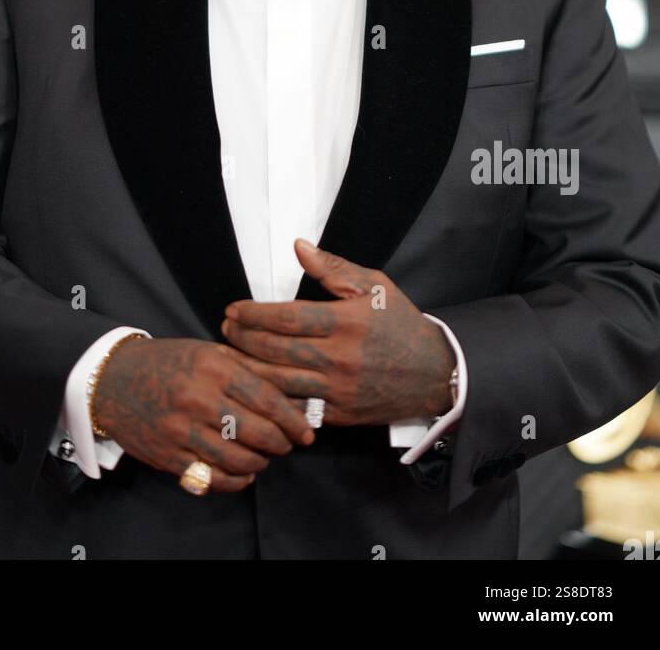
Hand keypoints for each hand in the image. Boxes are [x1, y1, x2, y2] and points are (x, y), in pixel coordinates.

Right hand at [92, 337, 315, 492]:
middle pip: (258, 432)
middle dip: (282, 443)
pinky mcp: (169, 457)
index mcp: (212, 369)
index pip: (267, 398)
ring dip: (260, 462)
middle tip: (288, 444)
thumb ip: (242, 368)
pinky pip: (212, 478)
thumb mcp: (204, 351)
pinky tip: (243, 474)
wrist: (111, 380)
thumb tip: (285, 392)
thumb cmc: (164, 362)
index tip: (305, 430)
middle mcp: (198, 400)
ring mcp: (182, 431)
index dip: (293, 419)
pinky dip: (235, 481)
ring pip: (238, 459)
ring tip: (265, 456)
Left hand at [220, 240, 454, 426]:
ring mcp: (338, 389)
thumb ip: (334, 267)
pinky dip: (271, 397)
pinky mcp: (339, 414)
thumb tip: (299, 246)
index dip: (253, 314)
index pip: (286, 317)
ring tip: (228, 354)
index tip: (232, 309)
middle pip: (275, 350)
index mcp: (345, 322)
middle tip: (225, 328)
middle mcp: (339, 357)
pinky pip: (296, 407)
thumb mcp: (374, 285)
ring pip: (280, 382)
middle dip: (242, 339)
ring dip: (248, 368)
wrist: (434, 373)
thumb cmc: (400, 323)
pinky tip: (253, 385)